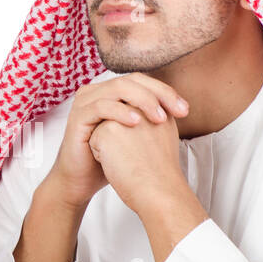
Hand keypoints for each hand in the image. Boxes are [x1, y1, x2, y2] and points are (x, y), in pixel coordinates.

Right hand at [43, 73, 189, 211]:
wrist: (81, 181)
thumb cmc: (109, 159)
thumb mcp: (134, 135)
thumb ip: (150, 117)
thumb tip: (181, 107)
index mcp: (111, 92)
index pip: (142, 81)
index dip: (165, 91)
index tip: (185, 110)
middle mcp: (97, 91)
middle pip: (132, 80)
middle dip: (158, 94)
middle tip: (177, 111)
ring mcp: (85, 101)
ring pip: (118, 88)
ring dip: (143, 100)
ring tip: (159, 118)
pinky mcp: (77, 116)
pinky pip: (101, 106)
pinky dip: (121, 112)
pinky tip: (136, 122)